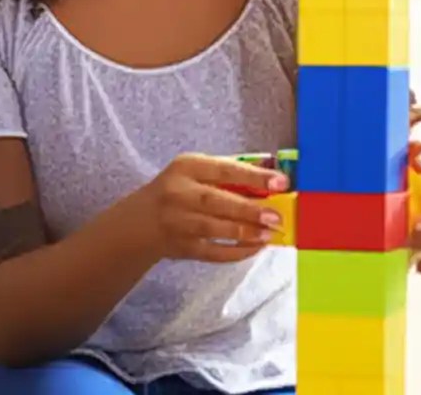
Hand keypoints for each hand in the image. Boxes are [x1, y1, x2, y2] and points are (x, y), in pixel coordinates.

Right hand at [133, 153, 289, 263]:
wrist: (139, 223)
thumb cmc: (177, 189)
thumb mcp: (195, 171)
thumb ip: (228, 172)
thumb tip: (271, 176)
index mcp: (186, 167)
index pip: (223, 169)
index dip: (253, 176)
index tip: (281, 181)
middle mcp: (178, 193)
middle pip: (216, 201)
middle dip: (249, 210)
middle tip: (276, 216)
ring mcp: (178, 223)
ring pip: (214, 229)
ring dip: (245, 232)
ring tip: (270, 234)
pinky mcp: (182, 248)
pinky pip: (212, 252)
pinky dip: (236, 252)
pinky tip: (255, 248)